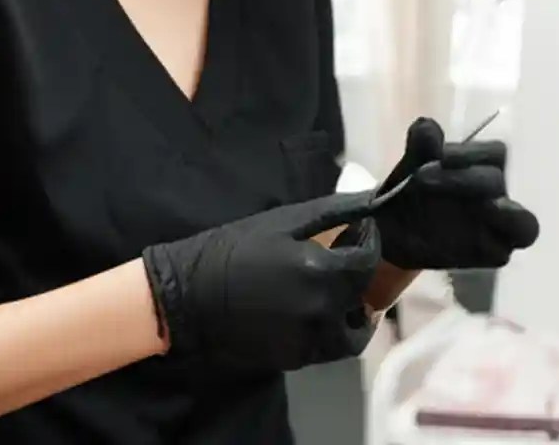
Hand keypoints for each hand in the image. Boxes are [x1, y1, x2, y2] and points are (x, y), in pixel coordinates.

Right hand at [142, 192, 381, 371]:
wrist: (187, 296)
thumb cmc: (232, 250)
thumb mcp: (282, 221)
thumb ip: (332, 211)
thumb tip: (372, 200)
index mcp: (321, 272)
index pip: (368, 260)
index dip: (369, 242)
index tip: (360, 231)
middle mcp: (322, 311)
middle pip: (363, 297)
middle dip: (359, 275)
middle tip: (343, 258)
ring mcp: (309, 340)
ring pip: (350, 332)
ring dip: (349, 312)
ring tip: (333, 292)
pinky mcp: (295, 358)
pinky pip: (326, 347)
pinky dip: (327, 330)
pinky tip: (308, 310)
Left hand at [373, 117, 538, 269]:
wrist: (394, 231)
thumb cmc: (413, 190)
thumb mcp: (411, 166)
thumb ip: (421, 146)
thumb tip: (425, 125)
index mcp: (485, 163)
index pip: (494, 153)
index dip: (472, 153)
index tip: (440, 156)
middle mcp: (498, 192)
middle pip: (497, 182)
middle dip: (465, 180)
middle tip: (425, 180)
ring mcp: (498, 226)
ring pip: (524, 224)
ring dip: (509, 216)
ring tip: (488, 208)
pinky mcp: (490, 253)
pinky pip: (500, 252)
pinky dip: (487, 247)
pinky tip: (459, 242)